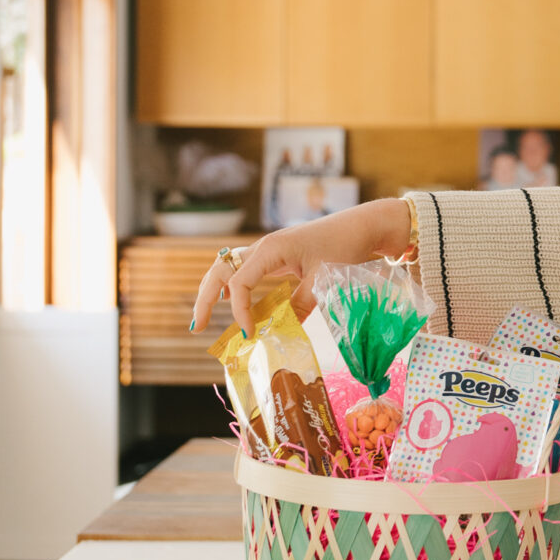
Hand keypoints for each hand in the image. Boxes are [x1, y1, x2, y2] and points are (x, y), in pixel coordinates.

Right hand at [190, 198, 413, 335]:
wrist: (364, 226)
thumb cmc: (345, 246)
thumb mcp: (323, 279)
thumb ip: (301, 304)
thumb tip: (279, 330)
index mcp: (272, 248)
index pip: (239, 282)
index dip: (239, 311)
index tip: (250, 334)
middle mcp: (264, 247)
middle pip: (221, 269)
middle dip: (205, 297)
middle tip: (196, 327)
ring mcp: (269, 250)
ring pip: (229, 267)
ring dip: (214, 290)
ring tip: (204, 318)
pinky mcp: (278, 256)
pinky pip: (246, 270)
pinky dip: (232, 285)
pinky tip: (230, 300)